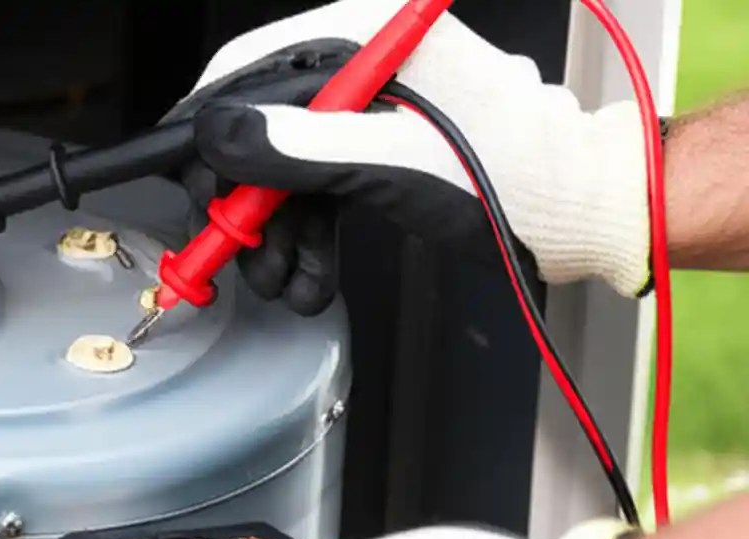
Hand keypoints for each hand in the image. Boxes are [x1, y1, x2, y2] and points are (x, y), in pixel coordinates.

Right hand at [164, 0, 651, 310]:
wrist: (576, 210)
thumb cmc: (513, 173)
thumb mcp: (395, 162)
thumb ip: (304, 148)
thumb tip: (223, 134)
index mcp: (366, 33)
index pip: (251, 69)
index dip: (209, 128)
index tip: (185, 180)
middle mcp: (362, 60)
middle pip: (264, 126)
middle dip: (248, 201)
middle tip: (238, 252)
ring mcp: (371, 104)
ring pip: (289, 165)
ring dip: (278, 232)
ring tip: (282, 282)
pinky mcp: (381, 142)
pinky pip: (322, 184)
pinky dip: (310, 233)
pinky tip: (308, 276)